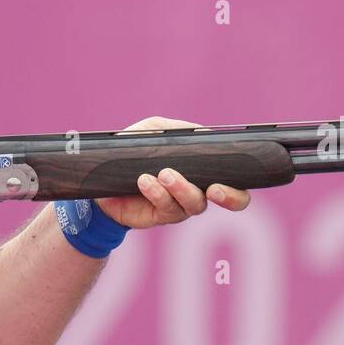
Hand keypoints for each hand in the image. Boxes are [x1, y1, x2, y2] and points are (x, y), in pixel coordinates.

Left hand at [97, 116, 251, 228]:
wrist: (102, 177)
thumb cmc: (135, 151)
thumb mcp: (153, 131)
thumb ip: (176, 129)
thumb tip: (200, 132)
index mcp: (207, 170)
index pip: (238, 181)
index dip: (241, 185)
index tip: (232, 176)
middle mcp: (200, 190)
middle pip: (232, 201)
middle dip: (228, 197)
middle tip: (214, 188)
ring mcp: (181, 205)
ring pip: (195, 204)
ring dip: (182, 188)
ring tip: (164, 174)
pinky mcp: (160, 215)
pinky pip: (166, 207)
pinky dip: (157, 192)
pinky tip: (145, 180)